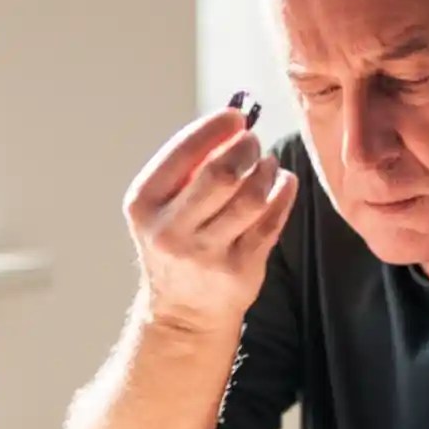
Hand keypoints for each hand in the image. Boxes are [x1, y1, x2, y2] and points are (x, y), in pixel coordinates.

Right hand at [124, 109, 298, 333]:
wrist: (183, 311)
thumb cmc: (178, 242)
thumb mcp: (164, 205)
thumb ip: (190, 165)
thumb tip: (235, 122)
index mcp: (144, 203)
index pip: (184, 152)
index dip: (216, 128)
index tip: (236, 117)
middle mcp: (170, 230)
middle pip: (220, 173)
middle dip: (246, 148)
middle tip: (254, 143)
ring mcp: (205, 255)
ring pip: (251, 198)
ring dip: (267, 171)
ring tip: (267, 165)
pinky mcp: (239, 271)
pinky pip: (272, 222)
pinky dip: (283, 194)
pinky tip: (282, 183)